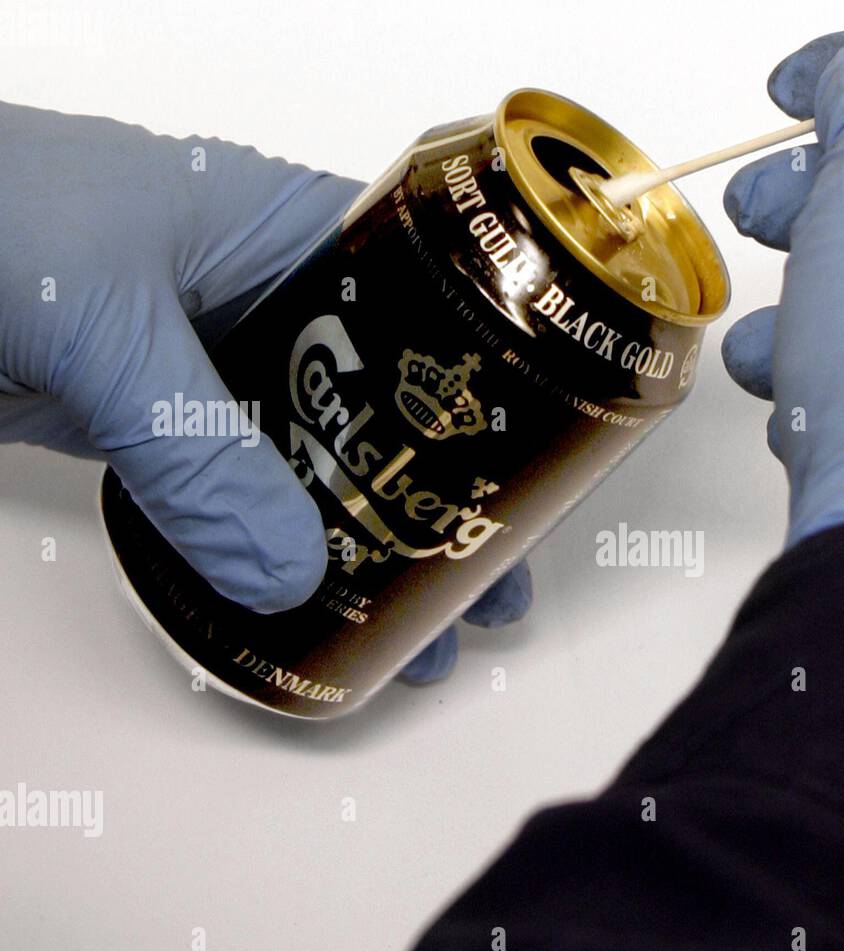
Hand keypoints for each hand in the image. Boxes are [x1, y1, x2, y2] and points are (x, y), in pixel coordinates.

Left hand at [0, 101, 528, 681]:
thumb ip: (199, 452)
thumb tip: (290, 568)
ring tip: (408, 615)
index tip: (526, 479)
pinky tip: (303, 598)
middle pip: (381, 406)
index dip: (486, 396)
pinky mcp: (146, 424)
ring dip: (353, 535)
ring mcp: (201, 367)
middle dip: (433, 493)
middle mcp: (256, 299)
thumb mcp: (104, 325)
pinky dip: (263, 548)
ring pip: (307, 460)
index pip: (428, 311)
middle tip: (484, 580)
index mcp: (280, 230)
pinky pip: (227, 494)